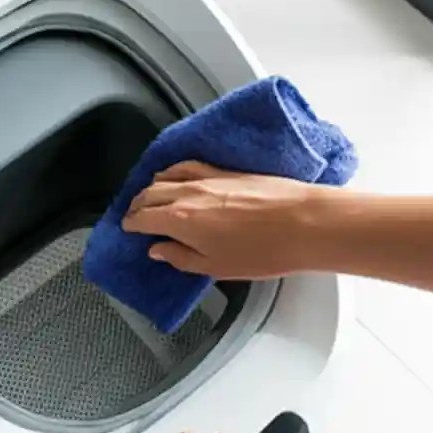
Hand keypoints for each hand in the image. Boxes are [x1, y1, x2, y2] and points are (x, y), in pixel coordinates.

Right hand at [122, 161, 338, 279]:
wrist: (303, 223)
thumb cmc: (263, 251)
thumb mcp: (215, 267)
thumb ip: (181, 257)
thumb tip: (159, 250)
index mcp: (180, 219)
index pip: (142, 217)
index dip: (130, 224)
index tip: (128, 229)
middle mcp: (188, 193)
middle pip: (149, 193)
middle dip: (137, 205)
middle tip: (134, 215)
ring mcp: (208, 177)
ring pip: (166, 175)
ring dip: (152, 186)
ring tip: (150, 196)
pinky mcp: (227, 171)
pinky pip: (188, 165)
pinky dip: (174, 170)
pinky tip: (176, 175)